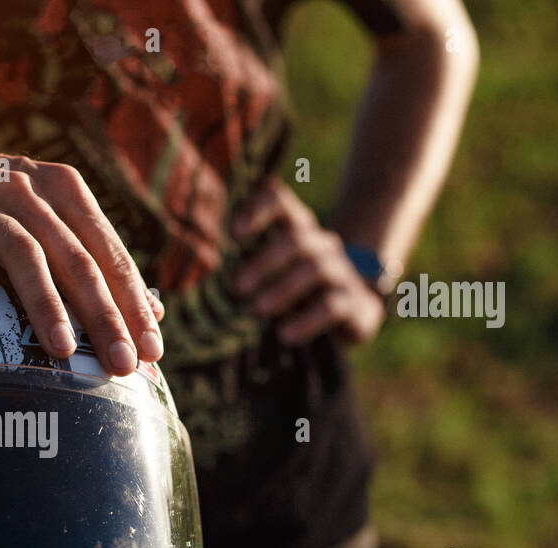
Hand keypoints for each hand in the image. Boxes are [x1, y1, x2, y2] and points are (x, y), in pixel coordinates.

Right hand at [0, 134, 164, 374]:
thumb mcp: (48, 216)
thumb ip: (95, 259)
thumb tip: (151, 315)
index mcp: (65, 191)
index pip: (108, 252)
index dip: (132, 302)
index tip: (151, 351)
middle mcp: (27, 190)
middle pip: (74, 256)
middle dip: (102, 313)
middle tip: (120, 363)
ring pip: (21, 251)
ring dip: (44, 302)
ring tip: (63, 349)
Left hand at [230, 179, 384, 346]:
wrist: (351, 314)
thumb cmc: (294, 293)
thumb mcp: (271, 275)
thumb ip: (245, 266)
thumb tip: (201, 277)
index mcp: (297, 230)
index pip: (280, 202)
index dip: (258, 210)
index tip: (234, 233)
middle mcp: (322, 244)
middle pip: (297, 238)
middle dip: (265, 261)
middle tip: (238, 287)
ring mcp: (342, 272)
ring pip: (316, 268)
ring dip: (284, 288)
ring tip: (259, 309)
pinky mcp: (357, 304)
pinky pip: (334, 306)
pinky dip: (308, 319)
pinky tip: (286, 334)